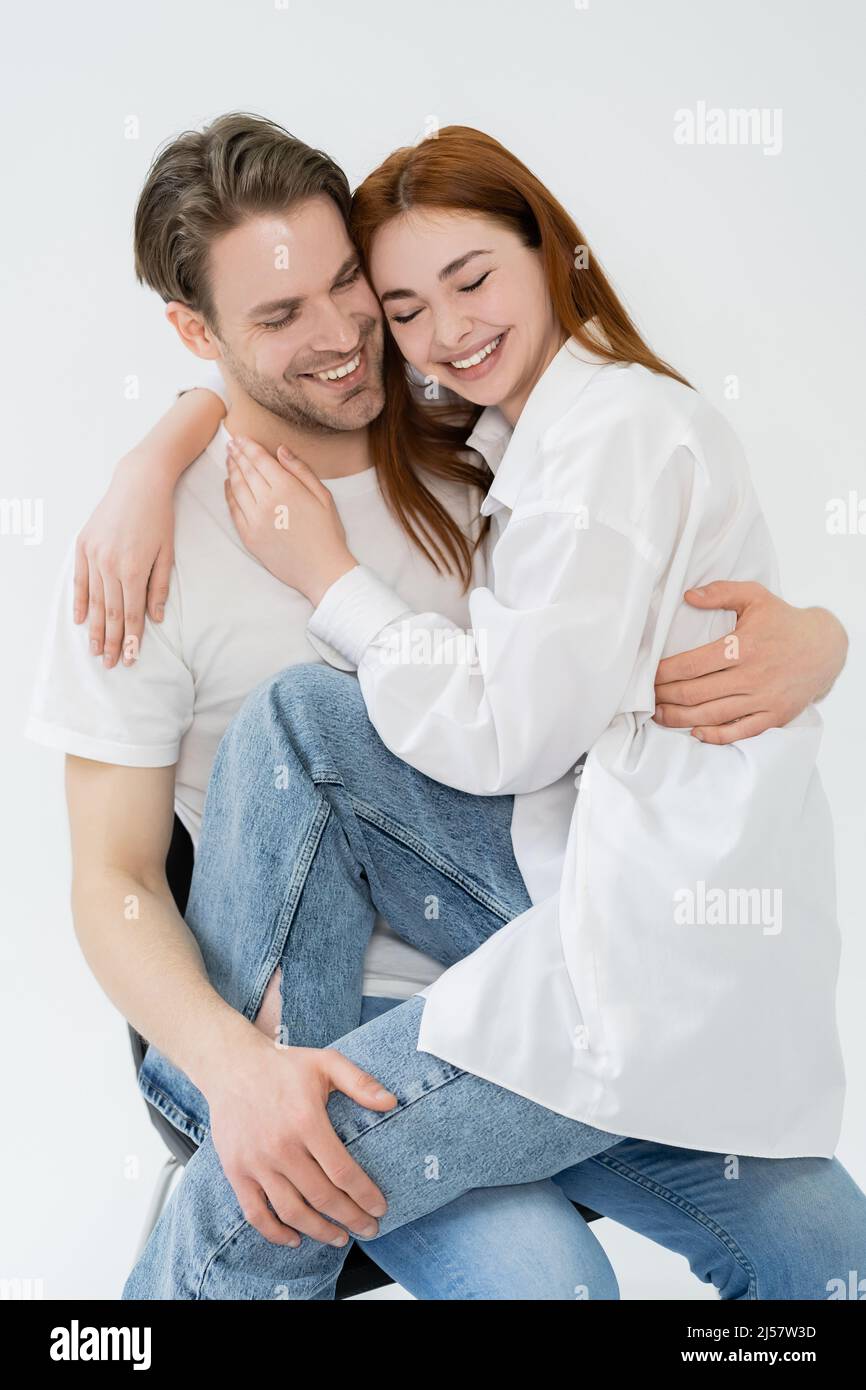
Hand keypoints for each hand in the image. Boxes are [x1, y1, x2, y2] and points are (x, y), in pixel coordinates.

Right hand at [73, 452, 174, 666]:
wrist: (139, 483)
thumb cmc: (159, 517)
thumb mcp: (167, 553)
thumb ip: (159, 587)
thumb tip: (155, 619)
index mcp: (134, 569)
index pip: (130, 614)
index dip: (130, 639)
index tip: (129, 659)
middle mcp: (110, 564)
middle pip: (110, 612)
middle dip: (110, 641)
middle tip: (109, 664)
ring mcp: (93, 555)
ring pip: (93, 600)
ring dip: (94, 627)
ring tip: (94, 649)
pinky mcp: (83, 545)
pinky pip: (79, 580)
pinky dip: (79, 601)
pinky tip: (79, 620)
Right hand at [205, 1029, 396, 1246]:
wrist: (232, 1066)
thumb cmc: (283, 1066)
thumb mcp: (326, 1063)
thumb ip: (360, 1082)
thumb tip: (391, 1102)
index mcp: (306, 1121)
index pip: (343, 1172)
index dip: (365, 1195)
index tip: (379, 1208)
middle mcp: (281, 1146)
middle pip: (322, 1197)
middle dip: (350, 1218)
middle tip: (368, 1229)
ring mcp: (256, 1162)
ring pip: (291, 1211)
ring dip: (318, 1231)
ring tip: (339, 1238)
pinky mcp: (236, 1171)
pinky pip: (255, 1213)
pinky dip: (275, 1232)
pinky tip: (294, 1238)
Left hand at [224, 436, 356, 603]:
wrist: (322, 571)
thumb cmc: (327, 533)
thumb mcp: (323, 496)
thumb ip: (300, 470)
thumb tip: (280, 449)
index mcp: (287, 489)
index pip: (260, 460)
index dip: (248, 447)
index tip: (240, 438)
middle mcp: (267, 502)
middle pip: (246, 471)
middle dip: (237, 455)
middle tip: (230, 444)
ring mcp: (255, 521)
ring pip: (236, 488)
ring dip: (231, 471)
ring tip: (229, 460)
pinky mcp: (249, 537)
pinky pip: (233, 510)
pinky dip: (228, 494)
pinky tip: (228, 484)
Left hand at [653, 580, 847, 744]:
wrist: (824, 648)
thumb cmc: (784, 621)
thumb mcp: (755, 597)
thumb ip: (721, 592)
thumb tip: (688, 596)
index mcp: (743, 646)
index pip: (692, 665)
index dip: (664, 673)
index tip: (648, 675)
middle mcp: (752, 675)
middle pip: (696, 693)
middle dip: (665, 696)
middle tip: (647, 697)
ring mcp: (763, 699)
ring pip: (712, 715)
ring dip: (680, 718)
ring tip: (660, 715)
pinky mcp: (774, 716)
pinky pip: (739, 733)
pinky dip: (715, 736)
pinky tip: (695, 732)